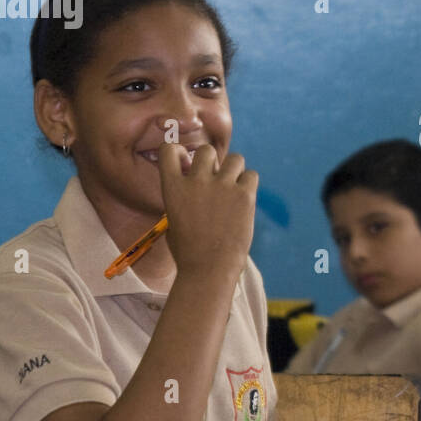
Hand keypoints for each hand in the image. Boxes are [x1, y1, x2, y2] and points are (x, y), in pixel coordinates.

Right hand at [158, 142, 258, 278]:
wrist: (209, 270)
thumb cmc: (189, 252)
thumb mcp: (173, 222)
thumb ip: (182, 199)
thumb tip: (193, 186)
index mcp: (173, 188)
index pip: (169, 150)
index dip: (179, 152)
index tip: (186, 163)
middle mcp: (196, 181)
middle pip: (206, 150)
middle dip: (212, 161)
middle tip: (216, 180)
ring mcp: (221, 187)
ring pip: (235, 158)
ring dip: (235, 171)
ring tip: (233, 189)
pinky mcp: (244, 195)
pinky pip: (252, 175)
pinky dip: (249, 184)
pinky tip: (245, 200)